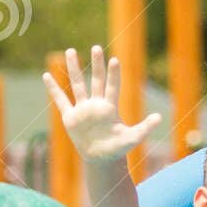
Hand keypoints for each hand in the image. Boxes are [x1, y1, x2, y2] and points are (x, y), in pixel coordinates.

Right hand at [42, 46, 160, 162]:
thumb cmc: (118, 148)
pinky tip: (47, 75)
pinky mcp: (70, 117)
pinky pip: (60, 100)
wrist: (101, 160)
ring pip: (77, 85)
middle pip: (96, 80)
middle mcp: (96, 105)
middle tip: (96, 47)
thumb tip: (159, 117)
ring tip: (70, 51)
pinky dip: (54, 89)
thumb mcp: (133, 138)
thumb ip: (145, 127)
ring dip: (74, 68)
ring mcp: (82, 109)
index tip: (115, 60)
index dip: (113, 74)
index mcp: (110, 108)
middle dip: (96, 64)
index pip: (112, 86)